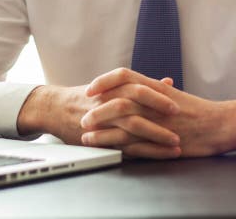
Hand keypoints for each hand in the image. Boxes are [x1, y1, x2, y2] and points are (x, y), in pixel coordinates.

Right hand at [16, 77, 180, 155]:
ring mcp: (104, 121)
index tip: (178, 102)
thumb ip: (142, 85)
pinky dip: (145, 151)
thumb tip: (168, 82)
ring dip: (156, 134)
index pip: (138, 86)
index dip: (158, 95)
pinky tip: (160, 154)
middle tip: (179, 120)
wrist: (55, 108)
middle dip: (159, 112)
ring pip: (132, 126)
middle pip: (136, 103)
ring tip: (176, 142)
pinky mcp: (101, 139)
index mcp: (113, 86)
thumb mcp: (112, 85)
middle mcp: (108, 101)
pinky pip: (126, 146)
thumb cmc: (88, 97)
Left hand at [82, 68, 235, 157]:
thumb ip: (149, 90)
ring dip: (102, 132)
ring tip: (87, 137)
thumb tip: (129, 87)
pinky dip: (117, 147)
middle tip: (83, 117)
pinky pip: (134, 144)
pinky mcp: (161, 141)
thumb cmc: (195, 110)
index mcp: (155, 87)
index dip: (104, 81)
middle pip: (118, 101)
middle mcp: (154, 102)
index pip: (123, 76)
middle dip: (96, 110)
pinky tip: (106, 150)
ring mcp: (157, 122)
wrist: (218, 124)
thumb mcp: (170, 94)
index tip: (90, 89)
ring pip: (122, 125)